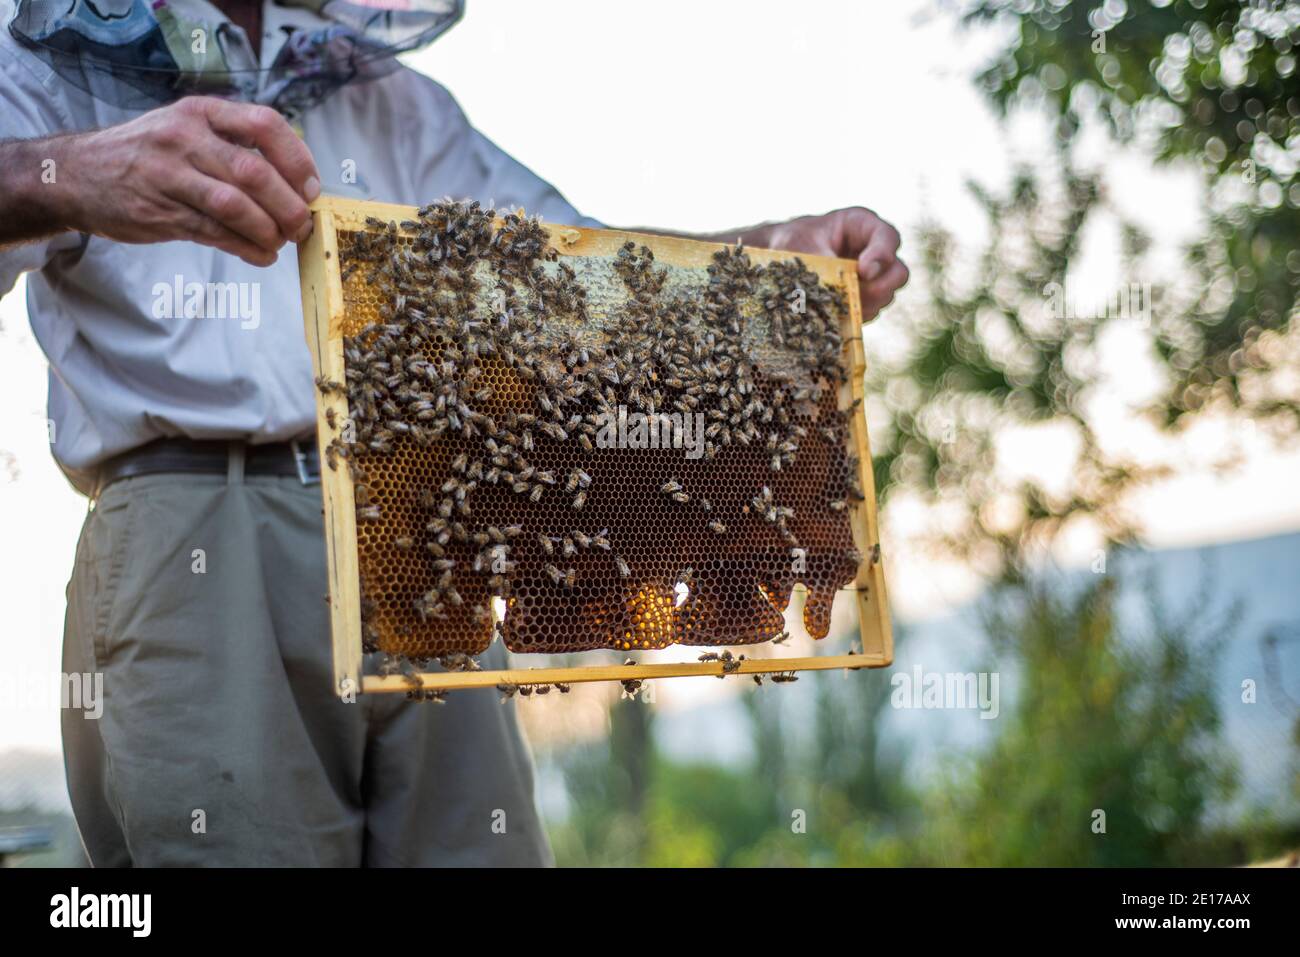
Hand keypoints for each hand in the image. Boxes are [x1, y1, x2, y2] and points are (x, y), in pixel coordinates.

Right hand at [44, 96, 318, 266]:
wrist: (77, 175)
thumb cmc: (148, 154)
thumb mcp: (186, 128)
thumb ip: (234, 146)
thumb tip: (297, 184)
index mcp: (200, 113)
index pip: (265, 125)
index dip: (298, 159)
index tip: (312, 188)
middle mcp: (184, 139)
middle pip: (254, 173)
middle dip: (289, 206)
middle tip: (302, 226)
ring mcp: (169, 176)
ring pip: (235, 207)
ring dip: (269, 231)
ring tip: (281, 242)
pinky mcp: (159, 213)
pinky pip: (214, 233)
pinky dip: (247, 248)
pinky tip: (261, 255)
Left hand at [760, 207, 907, 321]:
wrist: (782, 256)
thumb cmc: (793, 241)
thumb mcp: (801, 246)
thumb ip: (822, 264)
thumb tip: (836, 291)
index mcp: (862, 226)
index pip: (887, 237)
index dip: (882, 255)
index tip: (864, 270)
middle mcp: (874, 251)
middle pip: (898, 272)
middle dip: (879, 287)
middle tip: (853, 292)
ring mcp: (872, 276)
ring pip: (887, 295)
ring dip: (866, 304)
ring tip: (840, 303)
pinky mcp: (863, 297)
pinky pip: (872, 311)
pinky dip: (857, 315)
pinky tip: (837, 312)